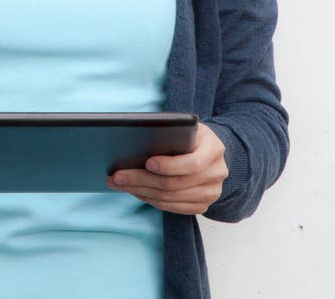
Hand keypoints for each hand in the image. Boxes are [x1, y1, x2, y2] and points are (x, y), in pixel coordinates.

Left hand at [106, 122, 227, 214]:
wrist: (209, 148)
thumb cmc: (191, 135)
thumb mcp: (185, 127)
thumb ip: (170, 134)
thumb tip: (136, 145)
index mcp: (214, 149)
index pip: (193, 164)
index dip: (169, 166)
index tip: (147, 162)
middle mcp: (216, 173)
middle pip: (175, 184)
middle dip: (142, 180)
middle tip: (117, 176)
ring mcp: (211, 192)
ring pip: (170, 198)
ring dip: (141, 192)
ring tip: (119, 184)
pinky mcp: (203, 205)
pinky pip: (173, 207)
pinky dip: (151, 200)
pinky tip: (135, 192)